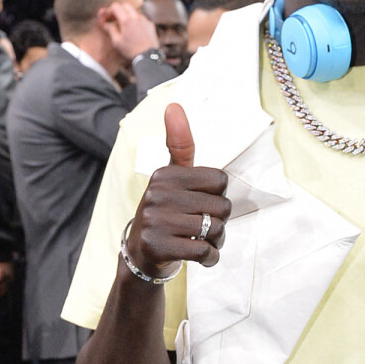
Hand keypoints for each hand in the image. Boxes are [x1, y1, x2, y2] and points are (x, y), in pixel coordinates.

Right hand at [103, 0, 157, 63]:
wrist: (147, 56)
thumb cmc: (131, 50)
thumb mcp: (116, 42)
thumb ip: (110, 29)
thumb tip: (106, 23)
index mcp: (126, 20)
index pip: (116, 6)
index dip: (110, 10)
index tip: (109, 17)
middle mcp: (136, 17)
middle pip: (126, 5)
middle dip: (120, 10)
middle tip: (117, 18)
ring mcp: (144, 20)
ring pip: (134, 11)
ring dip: (129, 14)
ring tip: (126, 25)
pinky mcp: (150, 24)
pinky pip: (142, 18)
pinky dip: (137, 20)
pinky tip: (136, 30)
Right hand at [127, 103, 229, 278]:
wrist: (142, 253)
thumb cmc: (166, 211)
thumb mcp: (171, 177)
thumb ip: (179, 145)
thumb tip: (174, 105)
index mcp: (165, 174)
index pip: (220, 181)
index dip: (218, 196)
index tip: (201, 203)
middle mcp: (158, 194)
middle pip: (222, 207)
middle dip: (219, 221)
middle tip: (202, 227)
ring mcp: (155, 220)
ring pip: (215, 230)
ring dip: (216, 241)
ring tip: (201, 240)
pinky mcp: (158, 245)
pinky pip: (204, 251)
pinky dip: (210, 258)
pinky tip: (202, 257)